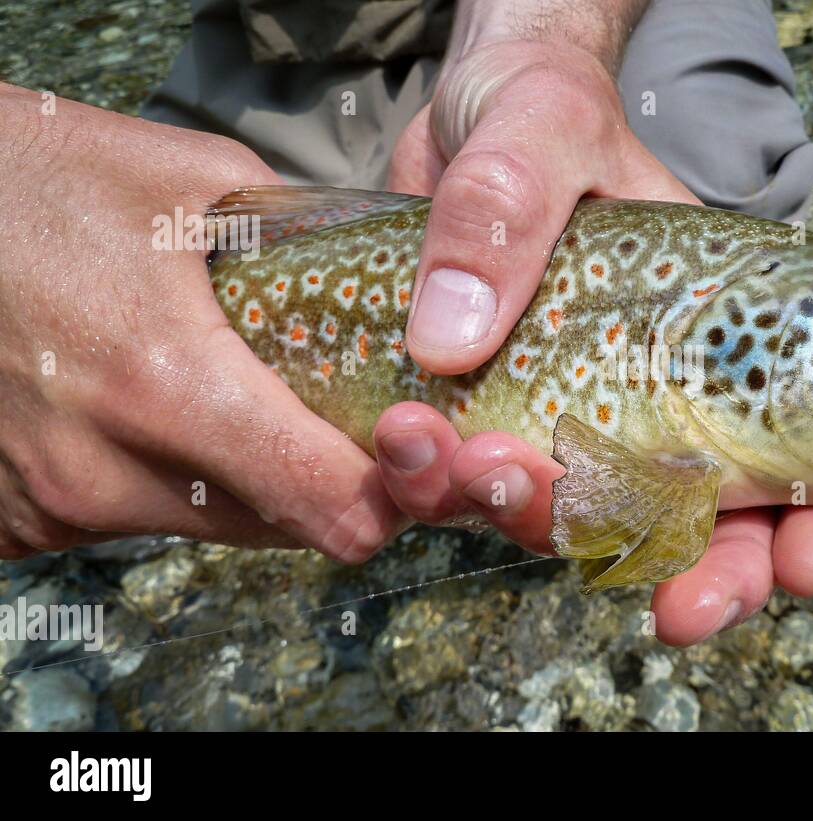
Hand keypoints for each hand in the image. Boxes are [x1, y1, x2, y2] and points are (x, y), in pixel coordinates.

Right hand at [0, 84, 406, 561]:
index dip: (392, 492)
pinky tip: (149, 413)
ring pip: (209, 530)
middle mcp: (102, 471)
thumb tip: (384, 279)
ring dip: (244, 483)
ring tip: (232, 397)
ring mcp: (48, 505)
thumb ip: (301, 239)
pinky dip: (163, 483)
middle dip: (324, 482)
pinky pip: (132, 521)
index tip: (410, 454)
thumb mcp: (189, 178)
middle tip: (333, 415)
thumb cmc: (31, 179)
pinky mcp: (9, 520)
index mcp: (163, 383)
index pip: (328, 507)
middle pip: (279, 528)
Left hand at [377, 35, 812, 643]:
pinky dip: (451, 486)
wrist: (461, 108)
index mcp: (727, 325)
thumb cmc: (541, 103)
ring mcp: (582, 406)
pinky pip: (489, 477)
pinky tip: (414, 455)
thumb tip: (452, 340)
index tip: (804, 565)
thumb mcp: (541, 127)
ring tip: (483, 475)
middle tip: (684, 614)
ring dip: (552, 527)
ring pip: (598, 516)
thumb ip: (507, 213)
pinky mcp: (500, 408)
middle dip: (712, 578)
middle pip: (722, 517)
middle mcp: (668, 385)